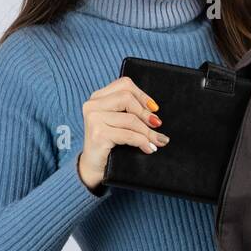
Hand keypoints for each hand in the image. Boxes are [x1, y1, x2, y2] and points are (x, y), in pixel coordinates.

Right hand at [76, 76, 168, 192]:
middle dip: (145, 114)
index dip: (142, 95)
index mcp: (98, 97)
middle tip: (157, 126)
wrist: (93, 167)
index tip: (154, 109)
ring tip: (157, 141)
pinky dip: (142, 142)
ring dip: (148, 132)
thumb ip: (131, 111)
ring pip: (130, 119)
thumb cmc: (109, 143)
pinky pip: (128, 135)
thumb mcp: (118, 122)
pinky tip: (148, 148)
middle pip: (127, 98)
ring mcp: (93, 119)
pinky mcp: (98, 134)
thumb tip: (155, 112)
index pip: (124, 84)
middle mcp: (92, 105)